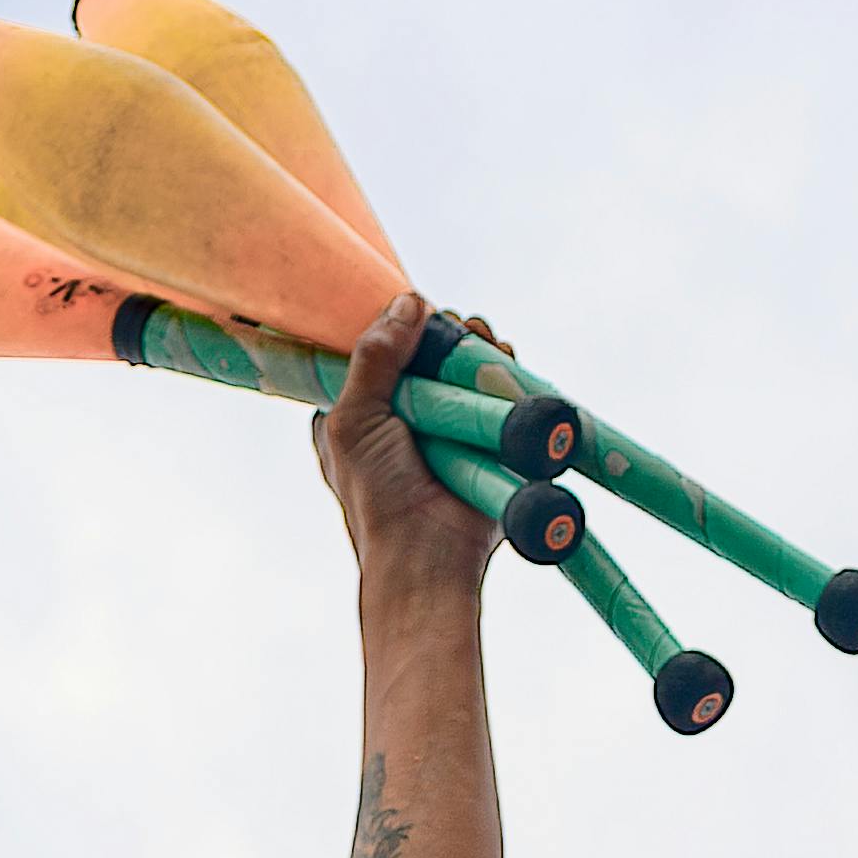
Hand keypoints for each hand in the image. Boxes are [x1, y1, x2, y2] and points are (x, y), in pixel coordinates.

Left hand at [312, 287, 494, 582]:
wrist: (428, 555)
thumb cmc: (379, 497)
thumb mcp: (354, 421)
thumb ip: (373, 358)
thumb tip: (409, 301)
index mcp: (359, 414)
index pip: (380, 351)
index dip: (398, 327)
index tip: (414, 316)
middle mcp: (404, 417)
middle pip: (428, 351)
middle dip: (444, 333)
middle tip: (455, 331)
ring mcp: (448, 426)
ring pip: (465, 365)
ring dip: (476, 346)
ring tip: (481, 344)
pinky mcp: (486, 438)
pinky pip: (498, 389)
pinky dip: (503, 369)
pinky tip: (502, 360)